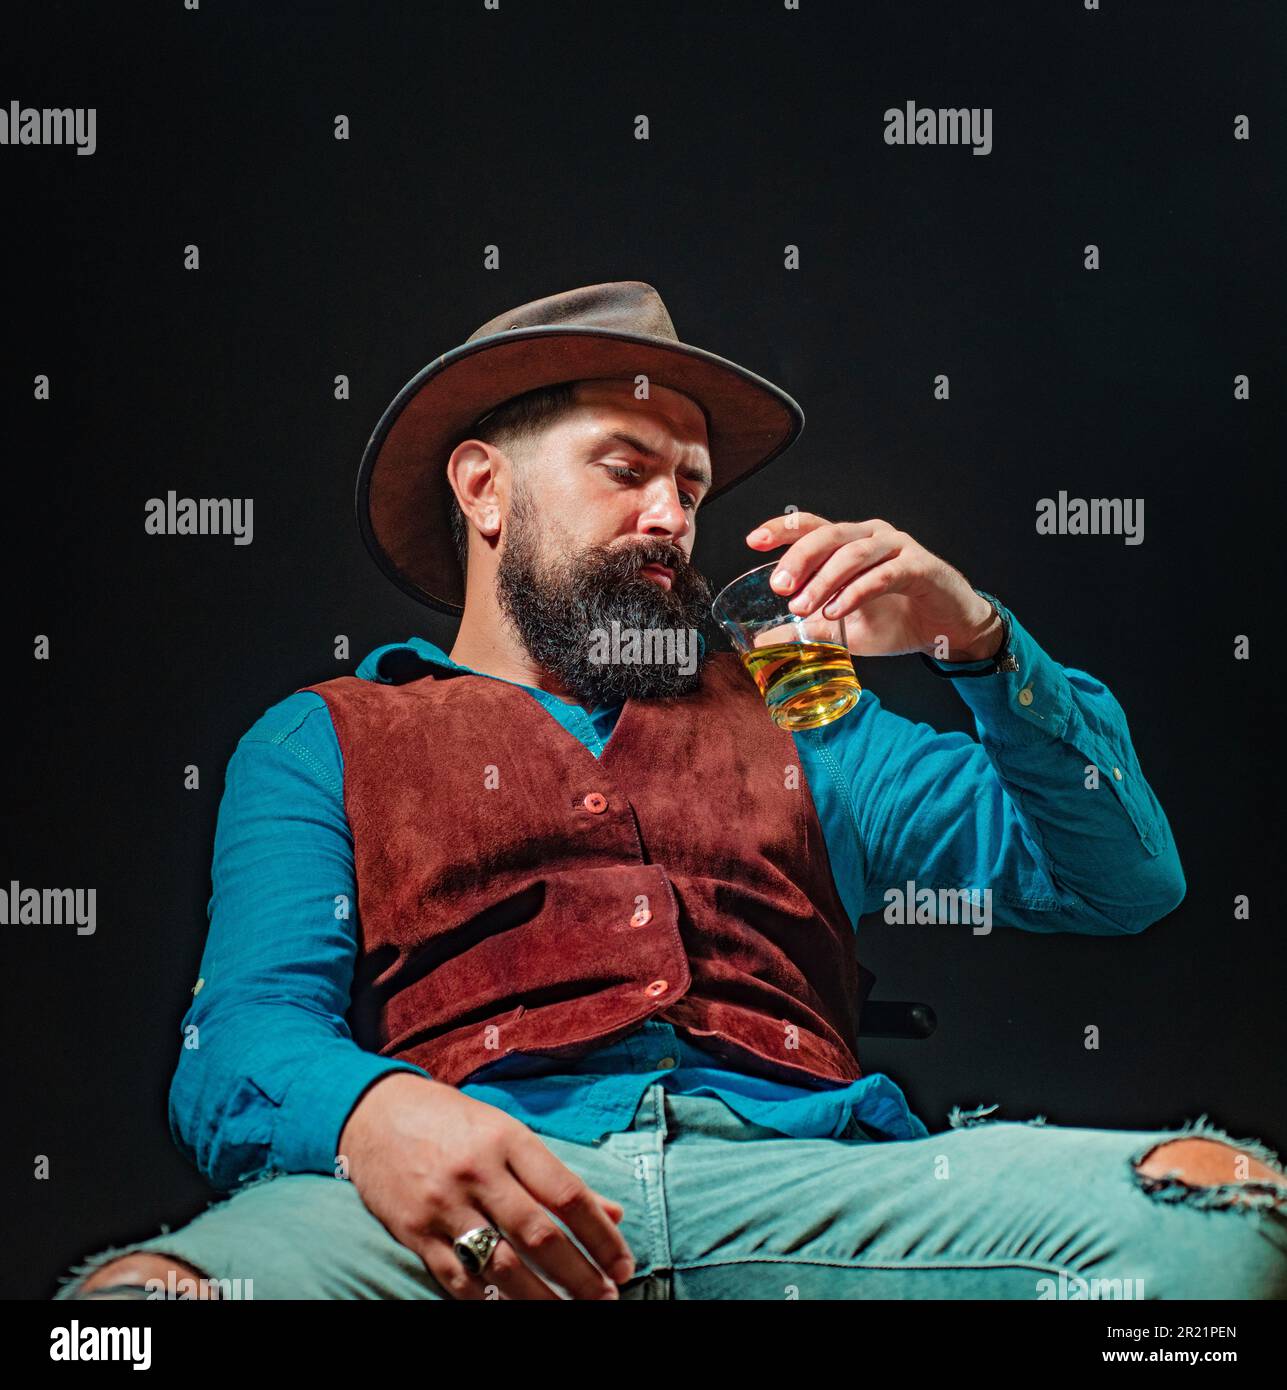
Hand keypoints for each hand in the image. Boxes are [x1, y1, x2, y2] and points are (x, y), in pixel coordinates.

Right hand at [338, 1071, 635, 1299]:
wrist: (373, 1112)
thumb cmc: (450, 1119)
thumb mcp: (505, 1130)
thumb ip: (554, 1173)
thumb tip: (611, 1211)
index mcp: (508, 1140)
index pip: (567, 1194)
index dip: (601, 1235)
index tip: (622, 1264)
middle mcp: (478, 1172)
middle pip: (540, 1236)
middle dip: (580, 1276)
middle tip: (606, 1298)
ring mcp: (444, 1204)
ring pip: (502, 1266)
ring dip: (542, 1299)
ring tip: (569, 1312)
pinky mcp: (414, 1232)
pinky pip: (458, 1279)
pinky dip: (490, 1300)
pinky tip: (514, 1309)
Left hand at [745, 513, 1001, 660]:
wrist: (947, 632)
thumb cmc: (895, 621)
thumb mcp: (840, 629)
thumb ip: (804, 630)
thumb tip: (760, 641)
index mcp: (850, 543)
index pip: (810, 526)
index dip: (781, 529)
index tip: (752, 541)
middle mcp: (872, 536)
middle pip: (827, 535)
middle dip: (798, 558)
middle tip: (778, 587)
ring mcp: (898, 548)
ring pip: (853, 553)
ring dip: (824, 580)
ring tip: (801, 608)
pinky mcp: (920, 567)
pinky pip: (883, 574)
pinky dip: (856, 592)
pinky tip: (836, 610)